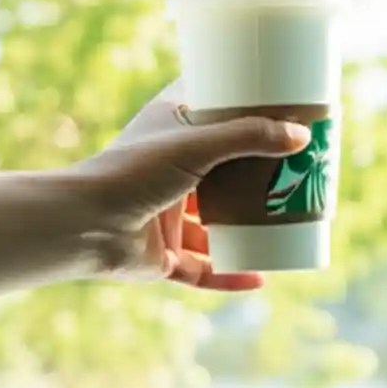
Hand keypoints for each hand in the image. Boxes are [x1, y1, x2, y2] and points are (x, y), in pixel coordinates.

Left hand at [74, 80, 309, 289]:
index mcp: (169, 134)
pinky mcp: (163, 256)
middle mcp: (168, 172)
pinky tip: (261, 277)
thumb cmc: (132, 171)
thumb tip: (302, 137)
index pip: (209, 114)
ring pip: (214, 224)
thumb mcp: (196, 145)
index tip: (279, 109)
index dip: (242, 112)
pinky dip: (231, 275)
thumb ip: (248, 137)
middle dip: (256, 176)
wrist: (84, 224)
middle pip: (221, 173)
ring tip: (287, 225)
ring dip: (246, 227)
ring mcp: (165, 217)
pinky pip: (203, 269)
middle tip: (296, 173)